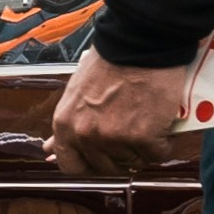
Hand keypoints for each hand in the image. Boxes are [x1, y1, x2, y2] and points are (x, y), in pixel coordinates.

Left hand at [50, 49, 197, 174]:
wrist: (140, 46)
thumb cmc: (111, 64)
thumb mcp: (76, 93)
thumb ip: (67, 124)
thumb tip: (49, 149)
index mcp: (65, 124)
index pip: (70, 165)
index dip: (89, 165)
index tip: (102, 159)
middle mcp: (85, 135)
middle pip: (106, 167)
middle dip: (121, 157)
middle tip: (133, 139)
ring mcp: (114, 137)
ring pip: (133, 162)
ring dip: (143, 149)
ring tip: (148, 125)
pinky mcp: (144, 137)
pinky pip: (157, 154)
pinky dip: (164, 144)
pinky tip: (163, 126)